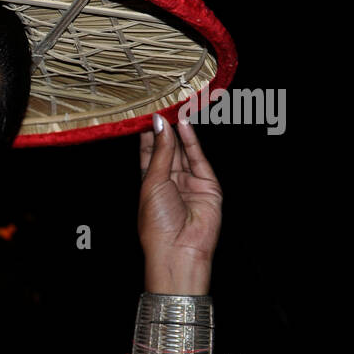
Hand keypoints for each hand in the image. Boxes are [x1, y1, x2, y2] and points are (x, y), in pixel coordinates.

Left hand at [138, 113, 221, 293]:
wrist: (178, 249)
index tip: (146, 113)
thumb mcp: (152, 183)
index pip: (149, 153)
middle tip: (162, 105)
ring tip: (175, 108)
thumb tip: (160, 125)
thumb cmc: (157, 223)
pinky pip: (198, 159)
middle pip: (167, 150)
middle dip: (165, 129)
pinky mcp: (208, 185)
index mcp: (149, 185)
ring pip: (184, 151)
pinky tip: (184, 125)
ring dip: (178, 131)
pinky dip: (192, 141)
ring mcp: (189, 183)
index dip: (148, 134)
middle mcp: (169, 183)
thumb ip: (160, 153)